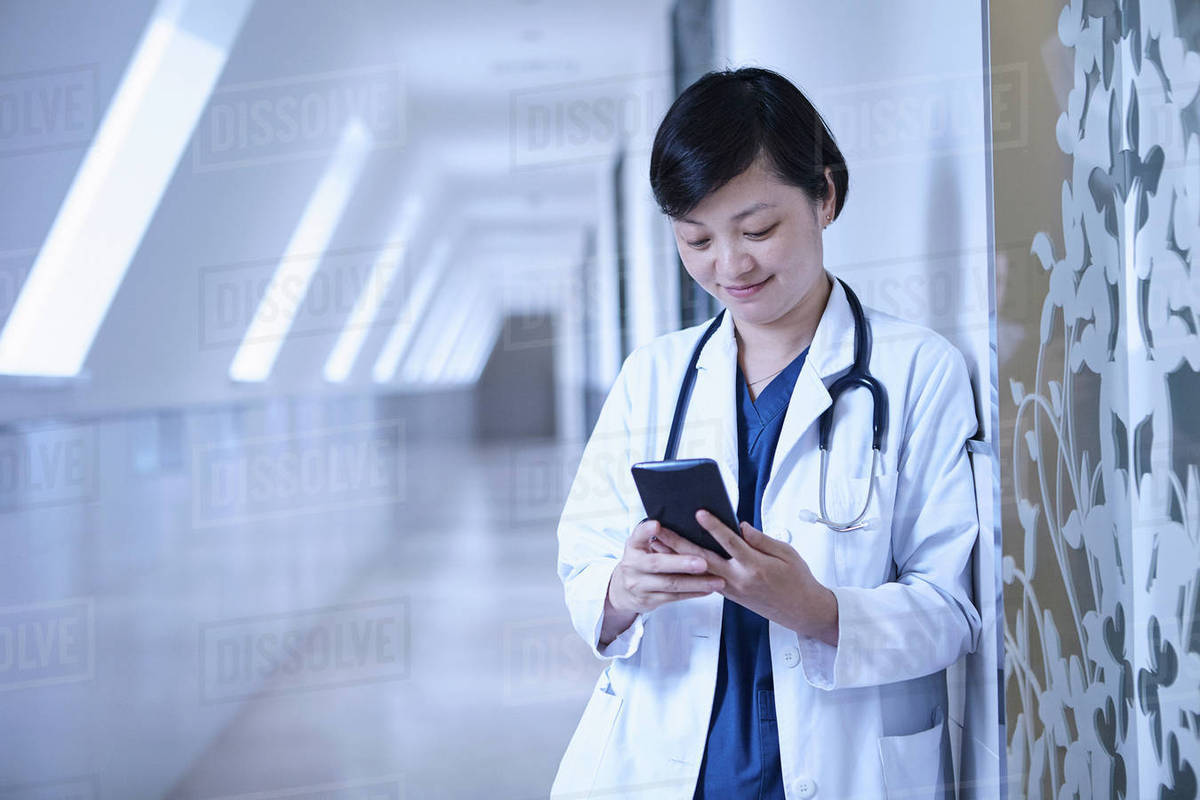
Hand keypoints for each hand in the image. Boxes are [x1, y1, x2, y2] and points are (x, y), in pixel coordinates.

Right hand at [609, 519, 725, 613]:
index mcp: (633, 546)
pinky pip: (674, 597)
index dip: (646, 531)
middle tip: (703, 563)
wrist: (623, 590)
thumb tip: (686, 522)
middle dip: (681, 563)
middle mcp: (633, 565)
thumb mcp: (640, 545)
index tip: (657, 525)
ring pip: (671, 584)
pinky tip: (708, 589)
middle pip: (657, 564)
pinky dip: (693, 593)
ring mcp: (640, 585)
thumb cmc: (641, 561)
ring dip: (696, 583)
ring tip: (717, 580)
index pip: (638, 536)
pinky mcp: (649, 600)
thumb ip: (657, 537)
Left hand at [650, 510, 839, 645]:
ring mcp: (732, 589)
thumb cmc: (798, 580)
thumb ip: (762, 540)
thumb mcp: (787, 554)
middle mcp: (739, 579)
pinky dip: (689, 570)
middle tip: (660, 530)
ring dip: (677, 558)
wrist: (802, 611)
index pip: (730, 542)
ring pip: (698, 571)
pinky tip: (677, 560)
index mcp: (756, 566)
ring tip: (658, 544)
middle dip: (679, 543)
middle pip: (703, 559)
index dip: (714, 526)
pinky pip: (705, 580)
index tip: (699, 512)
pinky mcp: (729, 595)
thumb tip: (741, 526)